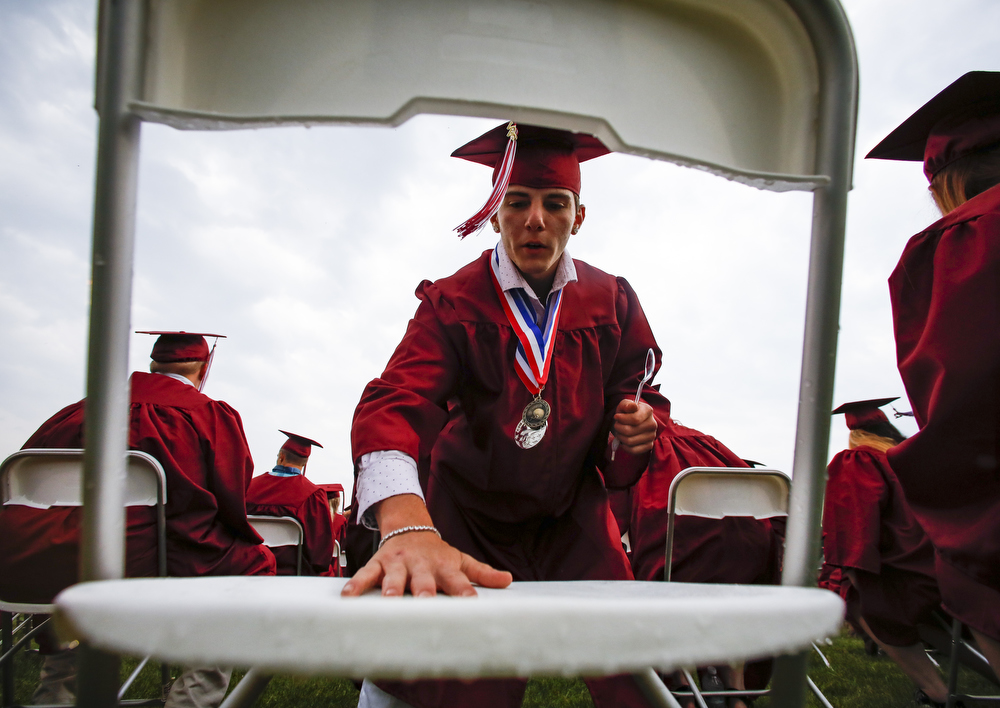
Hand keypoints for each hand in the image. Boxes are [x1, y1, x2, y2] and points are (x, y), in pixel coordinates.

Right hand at [340, 494, 511, 597]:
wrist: (409, 528)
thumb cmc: (437, 554)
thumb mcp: (460, 560)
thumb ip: (482, 573)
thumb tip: (509, 581)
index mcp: (443, 567)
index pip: (457, 580)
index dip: (464, 592)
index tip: (471, 603)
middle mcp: (421, 565)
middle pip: (423, 580)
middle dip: (424, 591)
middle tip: (425, 602)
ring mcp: (398, 563)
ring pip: (394, 577)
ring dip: (392, 588)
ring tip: (389, 600)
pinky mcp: (378, 562)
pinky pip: (365, 574)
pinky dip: (356, 584)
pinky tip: (348, 597)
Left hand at [612, 399, 656, 454]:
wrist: (631, 422)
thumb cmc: (626, 413)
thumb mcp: (624, 405)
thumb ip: (626, 404)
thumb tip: (633, 406)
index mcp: (648, 411)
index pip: (634, 419)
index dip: (621, 419)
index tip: (616, 416)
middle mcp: (652, 424)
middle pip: (629, 431)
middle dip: (618, 428)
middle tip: (617, 425)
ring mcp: (652, 436)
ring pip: (629, 441)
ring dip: (620, 437)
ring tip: (620, 432)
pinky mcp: (649, 445)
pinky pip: (633, 450)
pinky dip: (624, 447)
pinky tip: (623, 441)